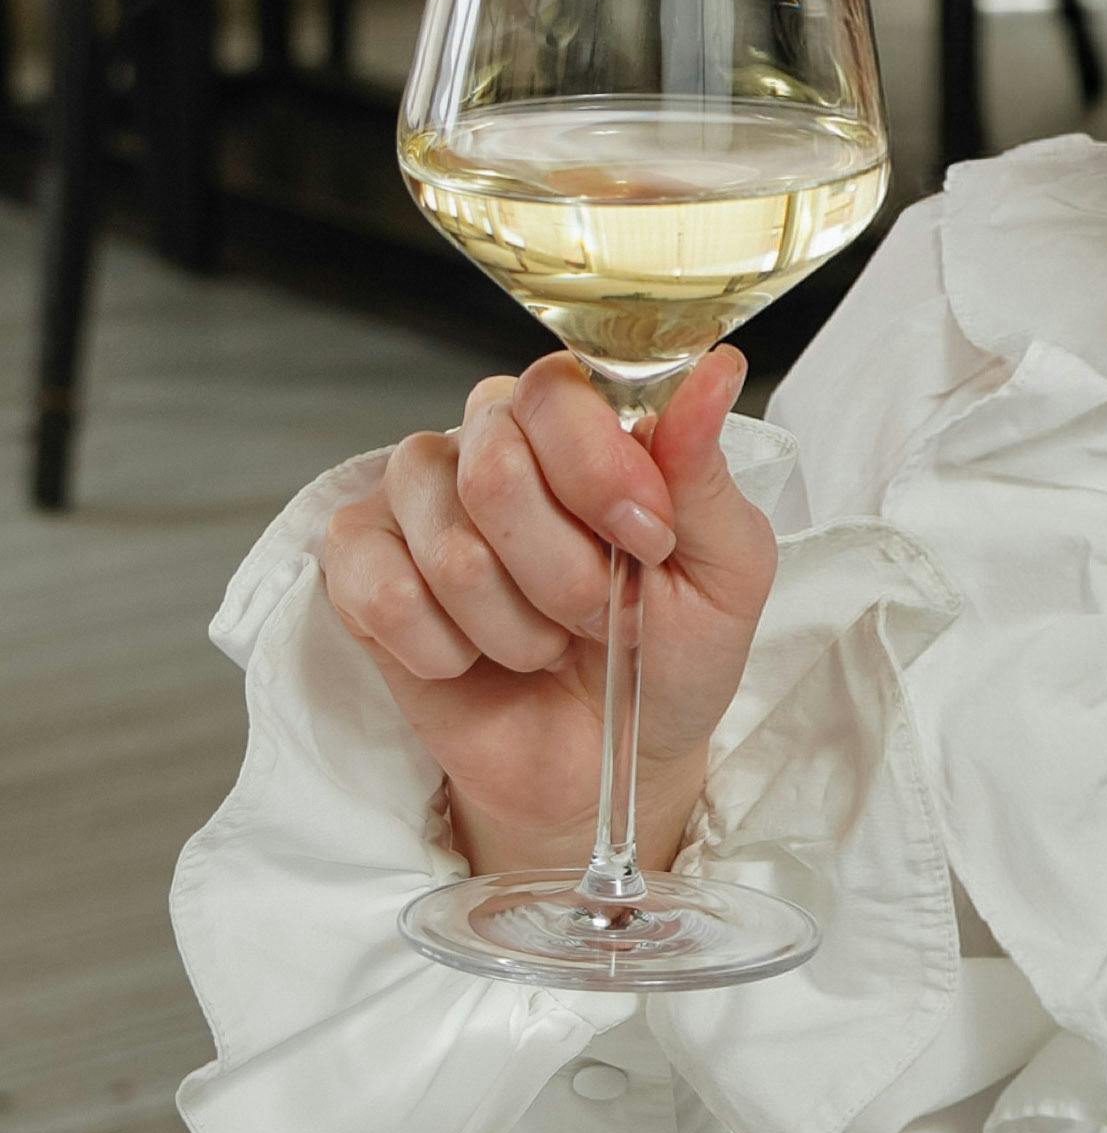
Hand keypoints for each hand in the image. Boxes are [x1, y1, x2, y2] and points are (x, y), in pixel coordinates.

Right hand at [316, 349, 771, 880]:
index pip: (553, 391)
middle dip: (564, 573)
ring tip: (542, 645)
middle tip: (593, 612)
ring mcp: (413, 502)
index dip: (597, 474)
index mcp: (575, 425)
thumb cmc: (668, 658)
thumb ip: (704, 472)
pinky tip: (470, 661)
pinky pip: (381, 592)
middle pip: (492, 468)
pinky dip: (442, 649)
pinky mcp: (356, 566)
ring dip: (514, 626)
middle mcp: (485, 443)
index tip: (647, 541)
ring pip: (447, 543)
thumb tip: (716, 370)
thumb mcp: (724, 571)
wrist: (604, 763)